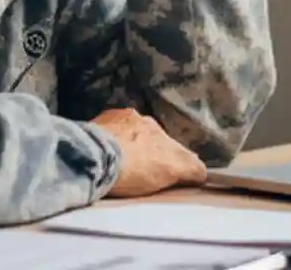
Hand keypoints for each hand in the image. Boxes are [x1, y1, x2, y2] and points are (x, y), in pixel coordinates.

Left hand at [91, 108, 207, 196]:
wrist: (93, 159)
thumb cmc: (135, 166)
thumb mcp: (172, 170)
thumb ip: (190, 167)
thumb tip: (202, 170)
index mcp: (156, 126)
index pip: (167, 143)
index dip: (167, 159)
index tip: (161, 173)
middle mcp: (135, 117)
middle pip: (144, 136)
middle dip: (143, 150)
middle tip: (137, 171)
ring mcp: (110, 119)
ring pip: (121, 134)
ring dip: (121, 146)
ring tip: (114, 166)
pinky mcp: (89, 127)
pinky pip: (100, 137)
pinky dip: (102, 146)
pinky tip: (98, 160)